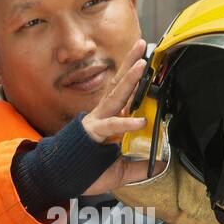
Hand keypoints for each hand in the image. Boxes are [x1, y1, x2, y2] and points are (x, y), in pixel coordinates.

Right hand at [82, 39, 156, 194]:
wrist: (61, 179)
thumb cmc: (88, 171)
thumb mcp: (121, 171)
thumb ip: (141, 167)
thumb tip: (162, 164)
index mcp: (110, 119)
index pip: (124, 93)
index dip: (134, 77)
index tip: (146, 60)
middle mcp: (103, 115)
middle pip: (119, 84)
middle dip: (131, 64)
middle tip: (143, 45)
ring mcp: (97, 122)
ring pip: (114, 96)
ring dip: (129, 79)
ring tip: (142, 64)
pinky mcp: (92, 133)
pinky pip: (111, 127)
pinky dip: (125, 124)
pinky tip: (140, 121)